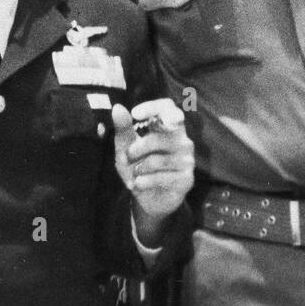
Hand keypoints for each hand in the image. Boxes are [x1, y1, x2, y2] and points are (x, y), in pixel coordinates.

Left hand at [112, 98, 193, 243]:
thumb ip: (123, 129)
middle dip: (137, 148)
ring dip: (138, 168)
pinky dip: (143, 181)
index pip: (168, 108)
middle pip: (160, 136)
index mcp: (169, 128)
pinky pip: (160, 177)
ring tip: (135, 173)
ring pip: (158, 159)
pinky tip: (139, 184)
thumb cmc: (138, 167)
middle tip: (128, 157)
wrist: (147, 198)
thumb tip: (117, 107)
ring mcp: (187, 160)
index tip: (135, 114)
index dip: (153, 107)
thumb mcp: (125, 147)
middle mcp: (182, 141)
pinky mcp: (186, 178)